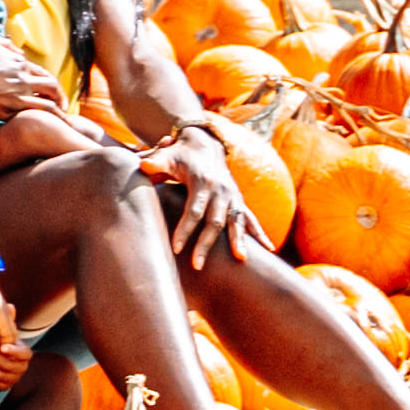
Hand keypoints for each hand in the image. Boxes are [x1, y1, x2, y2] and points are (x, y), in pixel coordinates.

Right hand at [0, 34, 58, 121]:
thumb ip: (7, 46)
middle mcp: (22, 80)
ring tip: (62, 120)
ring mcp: (16, 97)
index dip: (53, 83)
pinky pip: (27, 116)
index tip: (57, 91)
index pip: (44, 74)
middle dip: (61, 97)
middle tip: (64, 106)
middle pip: (52, 88)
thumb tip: (18, 53)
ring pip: (46, 106)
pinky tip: (41, 124)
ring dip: (57, 112)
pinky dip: (37, 119)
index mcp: (19, 63)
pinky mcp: (6, 111)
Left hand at [0, 318, 36, 389]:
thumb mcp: (1, 331)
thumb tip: (10, 306)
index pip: (25, 354)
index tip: (1, 346)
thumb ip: (7, 320)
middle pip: (9, 366)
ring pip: (0, 376)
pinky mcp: (5, 386)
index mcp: (25, 353)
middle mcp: (22, 367)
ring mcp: (14, 378)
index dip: (13, 351)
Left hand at [150, 123, 251, 267]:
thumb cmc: (180, 155)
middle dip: (206, 244)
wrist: (205, 143)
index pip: (194, 210)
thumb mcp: (167, 155)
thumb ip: (155, 161)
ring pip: (236, 221)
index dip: (185, 229)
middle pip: (215, 221)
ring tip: (240, 260)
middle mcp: (221, 190)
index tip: (176, 248)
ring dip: (238, 241)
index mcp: (203, 182)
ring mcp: (232, 196)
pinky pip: (250, 219)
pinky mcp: (238, 201)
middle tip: (196, 265)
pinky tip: (268, 249)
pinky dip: (260, 233)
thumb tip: (141, 165)